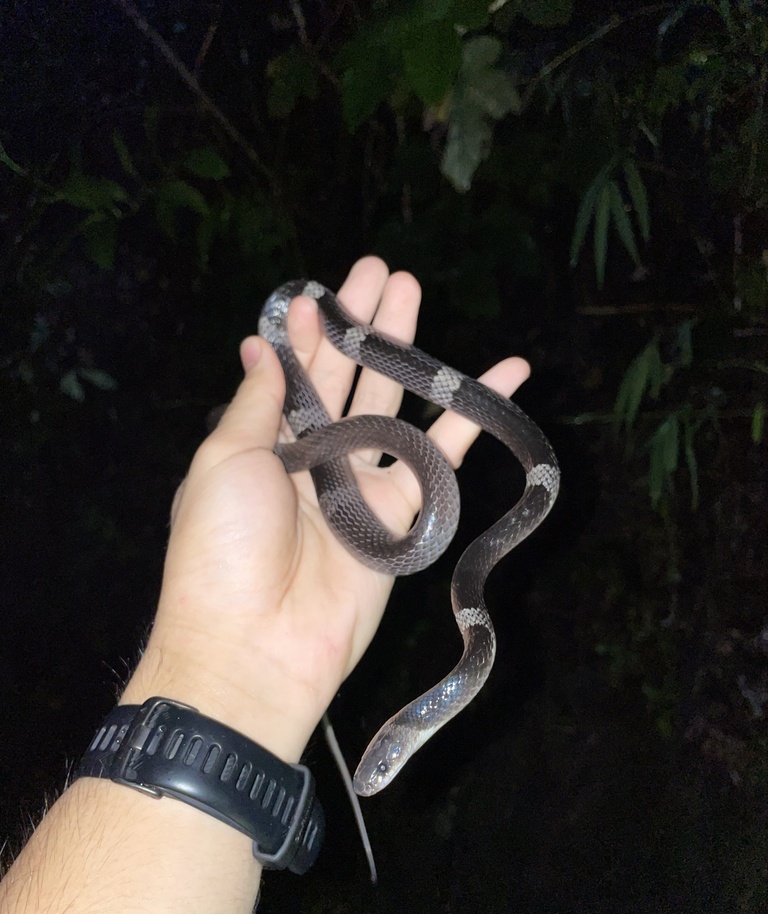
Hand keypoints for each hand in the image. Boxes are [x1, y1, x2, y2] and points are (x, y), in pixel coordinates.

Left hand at [125, 257, 529, 762]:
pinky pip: (444, 453)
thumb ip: (257, 402)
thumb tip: (257, 345)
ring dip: (404, 351)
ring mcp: (362, 484)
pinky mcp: (405, 510)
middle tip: (382, 271)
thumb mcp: (224, 460)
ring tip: (413, 291)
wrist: (258, 642)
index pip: (292, 374)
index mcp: (264, 444)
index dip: (305, 333)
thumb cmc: (224, 548)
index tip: (318, 291)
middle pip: (345, 379)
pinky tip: (501, 372)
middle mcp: (314, 459)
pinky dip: (471, 414)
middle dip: (361, 326)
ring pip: (392, 403)